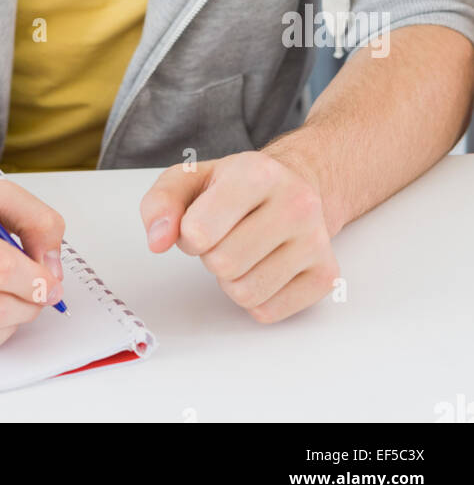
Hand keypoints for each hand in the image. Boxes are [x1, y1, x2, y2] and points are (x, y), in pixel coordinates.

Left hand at [140, 146, 339, 323]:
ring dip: (232, 279)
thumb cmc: (238, 186)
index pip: (199, 232)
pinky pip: (268, 312)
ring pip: (246, 293)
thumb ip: (161, 203)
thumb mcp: (191, 178)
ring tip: (244, 249)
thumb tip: (158, 240)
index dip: (189, 234)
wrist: (296, 186)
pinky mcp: (326, 276)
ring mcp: (316, 241)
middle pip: (223, 265)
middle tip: (226, 235)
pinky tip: (264, 266)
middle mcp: (296, 203)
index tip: (202, 219)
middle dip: (211, 255)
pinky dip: (255, 298)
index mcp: (258, 172)